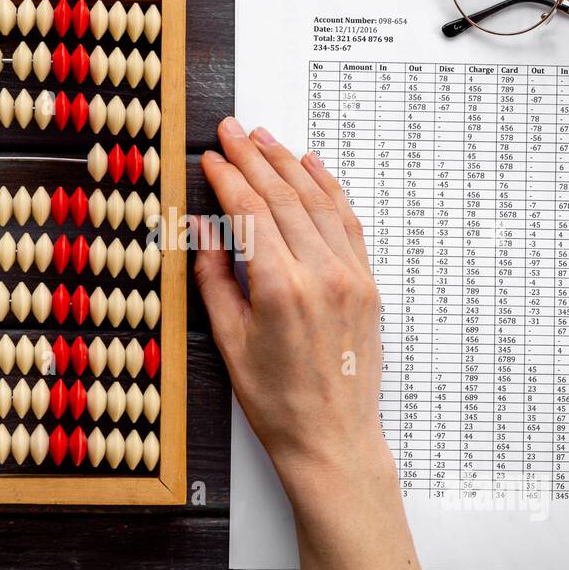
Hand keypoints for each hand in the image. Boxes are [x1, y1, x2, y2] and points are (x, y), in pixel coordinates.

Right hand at [193, 116, 390, 501]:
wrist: (332, 440)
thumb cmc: (278, 403)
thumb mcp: (230, 341)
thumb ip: (214, 278)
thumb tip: (201, 230)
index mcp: (281, 290)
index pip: (251, 212)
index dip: (227, 177)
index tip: (211, 156)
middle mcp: (322, 276)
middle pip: (284, 196)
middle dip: (254, 157)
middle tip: (231, 129)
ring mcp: (350, 277)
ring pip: (319, 201)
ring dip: (289, 163)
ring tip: (265, 137)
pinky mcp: (367, 285)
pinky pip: (348, 222)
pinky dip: (330, 189)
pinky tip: (312, 167)